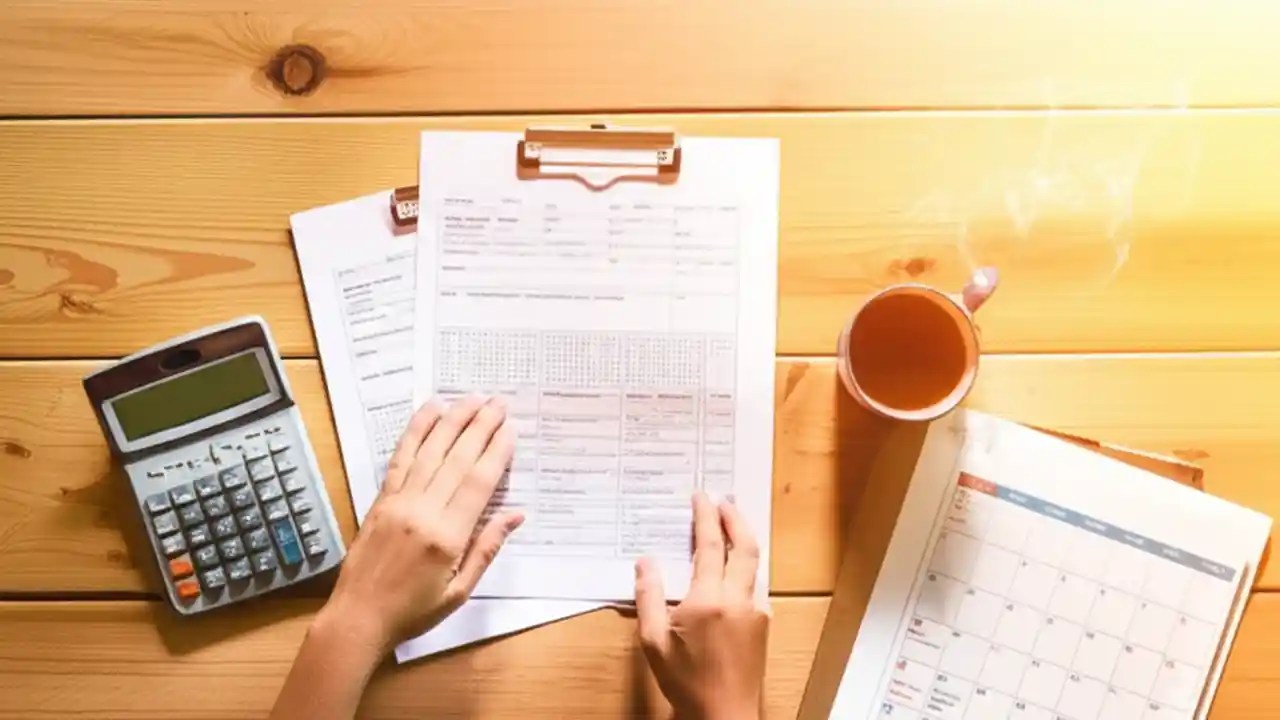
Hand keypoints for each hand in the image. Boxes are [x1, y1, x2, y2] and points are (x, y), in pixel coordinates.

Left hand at [317, 396, 520, 654]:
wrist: (359, 618)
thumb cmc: (412, 612)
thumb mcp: (459, 591)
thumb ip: (486, 549)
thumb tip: (515, 515)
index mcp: (446, 537)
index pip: (478, 483)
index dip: (497, 452)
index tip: (511, 429)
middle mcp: (422, 512)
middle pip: (457, 459)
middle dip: (480, 427)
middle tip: (499, 402)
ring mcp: (399, 502)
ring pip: (430, 451)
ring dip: (452, 421)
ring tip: (471, 398)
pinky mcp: (381, 500)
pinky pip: (401, 458)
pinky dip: (416, 432)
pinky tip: (429, 412)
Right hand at [635, 493, 769, 719]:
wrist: (722, 715)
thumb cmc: (685, 682)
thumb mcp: (653, 641)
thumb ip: (649, 597)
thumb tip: (645, 561)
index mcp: (708, 600)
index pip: (709, 546)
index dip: (705, 516)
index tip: (701, 496)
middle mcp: (738, 599)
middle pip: (744, 545)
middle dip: (735, 517)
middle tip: (723, 499)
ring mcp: (756, 611)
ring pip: (755, 563)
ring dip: (744, 538)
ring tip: (731, 523)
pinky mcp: (764, 623)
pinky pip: (757, 583)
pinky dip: (747, 564)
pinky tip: (737, 566)